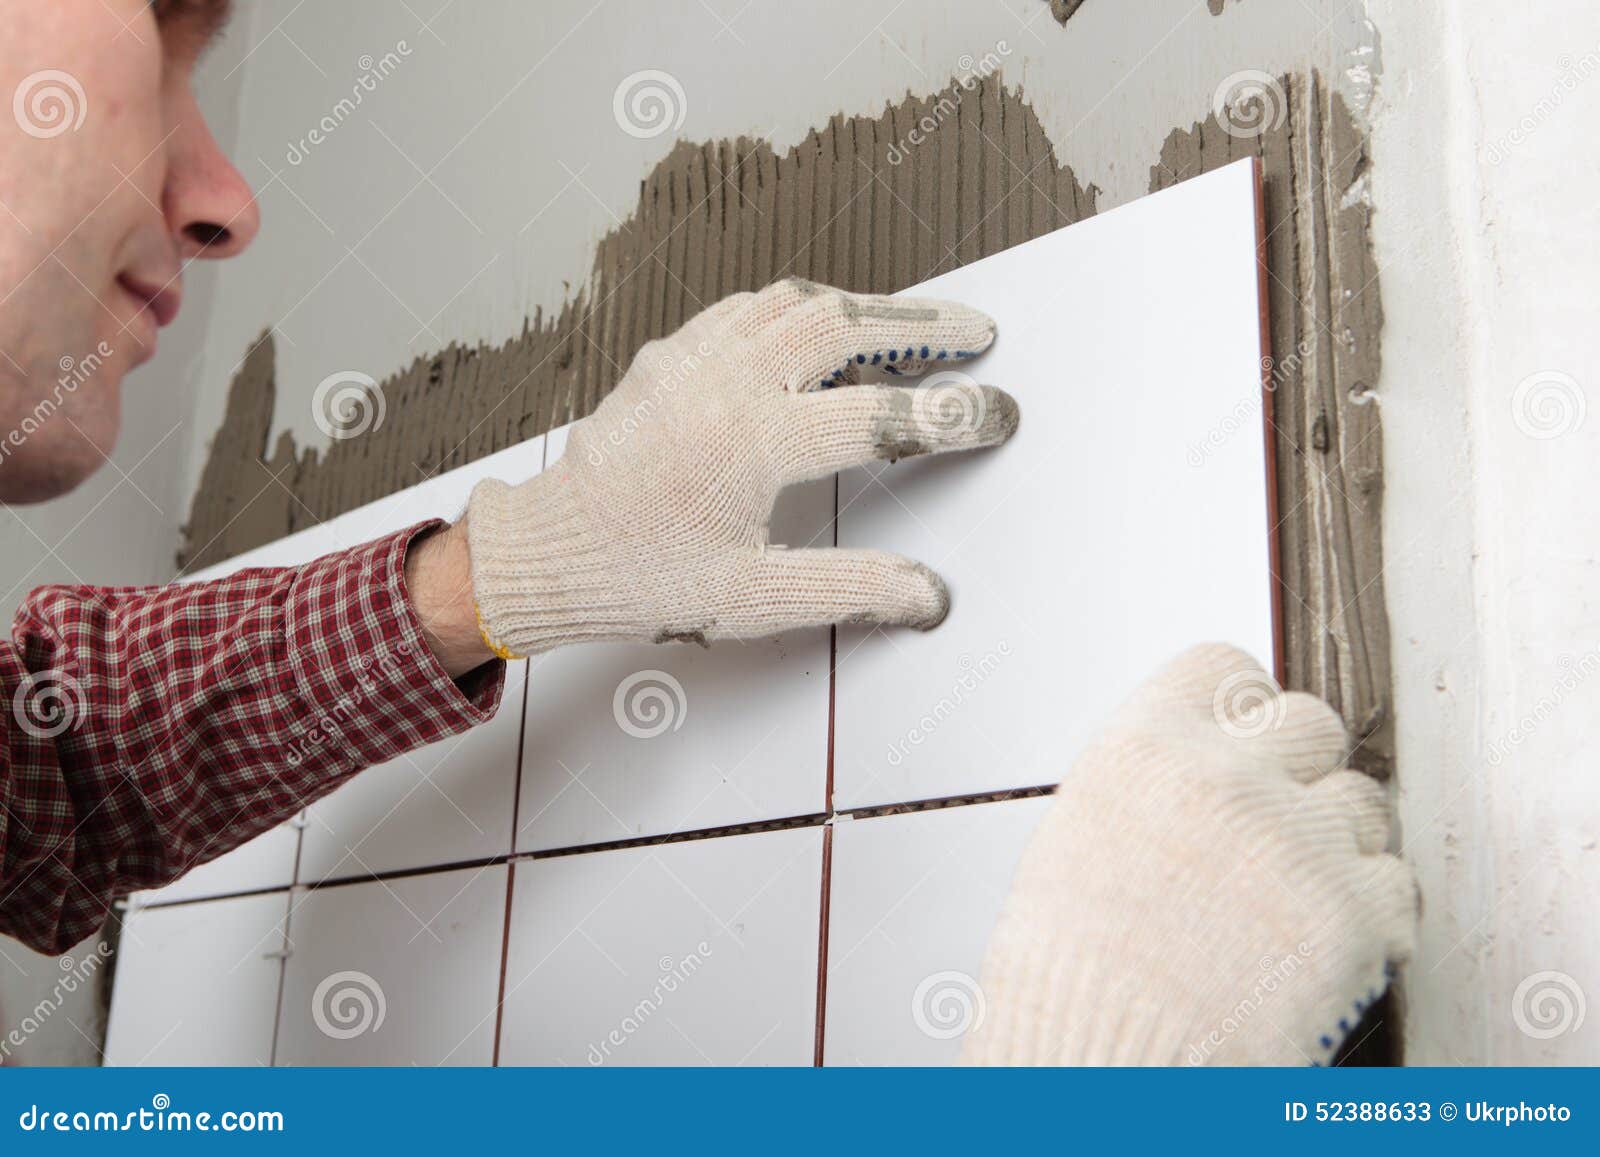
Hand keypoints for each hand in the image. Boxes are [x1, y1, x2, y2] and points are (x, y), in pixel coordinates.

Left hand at [465, 278, 1016, 657]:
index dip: (951, 416)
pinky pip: (749, 308)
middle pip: (845, 325)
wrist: (549, 552)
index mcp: (751, 443)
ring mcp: (691, 358)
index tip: (996, 416)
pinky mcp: (669, 354)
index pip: (879, 416)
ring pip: (796, 302)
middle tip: (975, 330)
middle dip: (923, 323)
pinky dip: (801, 308)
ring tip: (914, 322)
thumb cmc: (641, 576)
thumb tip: (925, 594)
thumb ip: (848, 590)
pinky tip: (822, 327)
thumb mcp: (752, 600)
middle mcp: (724, 384)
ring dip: (863, 307)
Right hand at [963, 645, 1418, 1065]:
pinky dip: (1368, 913)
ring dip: (1338, 841)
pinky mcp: (1355, 909)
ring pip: (1363, 800)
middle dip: (1298, 770)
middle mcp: (1227, 776)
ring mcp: (1299, 839)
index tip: (1241, 740)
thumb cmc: (1070, 975)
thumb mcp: (1081, 837)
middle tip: (1276, 823)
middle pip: (1309, 721)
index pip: (1226, 668)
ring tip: (1290, 897)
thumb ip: (1154, 782)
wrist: (1099, 1068)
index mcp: (1145, 746)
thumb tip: (1203, 765)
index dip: (1238, 709)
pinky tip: (1318, 942)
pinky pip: (1394, 881)